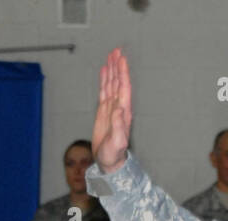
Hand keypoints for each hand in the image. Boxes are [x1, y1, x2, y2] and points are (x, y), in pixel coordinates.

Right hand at [92, 48, 133, 174]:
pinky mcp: (103, 111)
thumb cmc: (114, 154)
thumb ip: (119, 126)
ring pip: (111, 84)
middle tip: (116, 51)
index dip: (122, 73)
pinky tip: (104, 71)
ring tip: (111, 55)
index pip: (123, 87)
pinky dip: (104, 80)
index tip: (121, 59)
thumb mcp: (117, 142)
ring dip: (112, 70)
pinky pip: (104, 92)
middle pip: (118, 82)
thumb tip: (118, 108)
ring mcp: (111, 108)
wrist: (109, 161)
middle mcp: (119, 107)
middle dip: (117, 66)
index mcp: (123, 112)